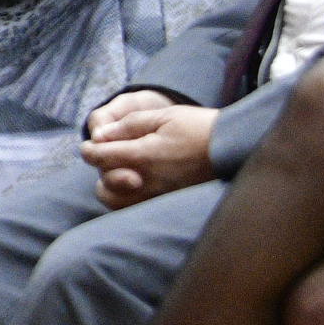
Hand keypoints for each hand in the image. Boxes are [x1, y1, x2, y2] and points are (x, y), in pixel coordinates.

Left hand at [81, 92, 215, 205]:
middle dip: (100, 172)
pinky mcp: (170, 204)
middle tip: (108, 158)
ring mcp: (159, 196)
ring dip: (112, 189)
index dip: (88, 150)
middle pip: (104, 188)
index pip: (100, 158)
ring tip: (121, 172)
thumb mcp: (163, 116)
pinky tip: (136, 183)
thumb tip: (100, 135)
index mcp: (144, 156)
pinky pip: (137, 208)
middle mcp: (149, 181)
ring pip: (119, 203)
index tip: (88, 145)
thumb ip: (128, 126)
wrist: (234, 146)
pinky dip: (129, 199)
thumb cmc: (199, 127)